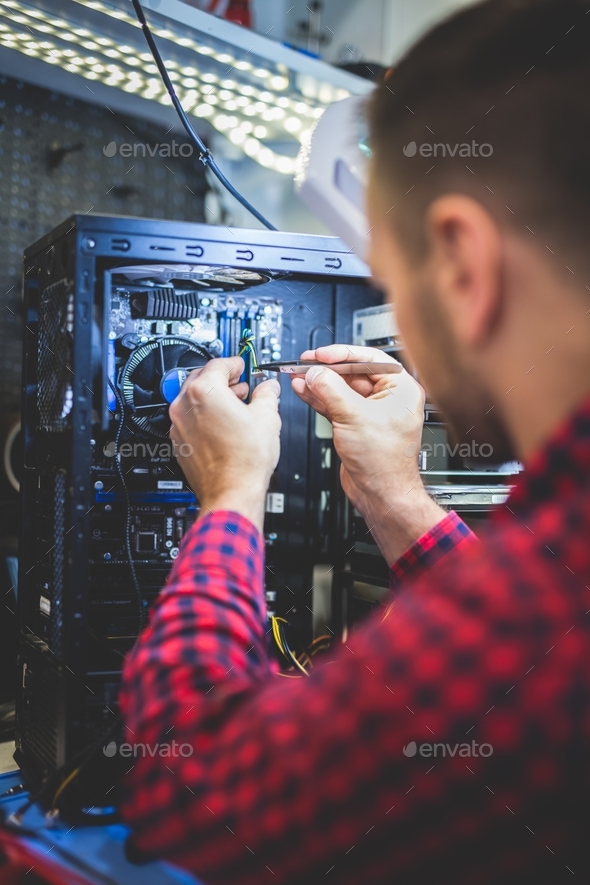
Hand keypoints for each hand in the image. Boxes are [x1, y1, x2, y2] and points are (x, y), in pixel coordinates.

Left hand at [169, 357, 280, 532]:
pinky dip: (204, 415)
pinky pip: (190, 419)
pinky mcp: (179, 442)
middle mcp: (184, 406)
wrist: (231, 493)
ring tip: (235, 402)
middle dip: (222, 378)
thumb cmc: (244, 461)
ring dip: (213, 396)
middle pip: (201, 378)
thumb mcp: (267, 417)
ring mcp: (178, 426)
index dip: (234, 363)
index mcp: (204, 391)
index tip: (242, 365)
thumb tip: (269, 388)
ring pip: (193, 399)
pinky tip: (223, 423)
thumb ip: (267, 394)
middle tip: (239, 382)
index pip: (218, 364)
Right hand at [291, 345, 445, 563]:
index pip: (369, 358)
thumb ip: (331, 389)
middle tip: (305, 364)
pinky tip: (304, 390)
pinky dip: (319, 397)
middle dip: (326, 369)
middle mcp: (388, 398)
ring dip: (318, 382)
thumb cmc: (385, 462)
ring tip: (298, 375)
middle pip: (352, 372)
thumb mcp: (354, 416)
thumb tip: (316, 372)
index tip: (320, 354)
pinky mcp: (356, 424)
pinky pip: (335, 404)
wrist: (380, 493)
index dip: (342, 354)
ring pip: (341, 388)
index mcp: (401, 388)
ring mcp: (371, 412)